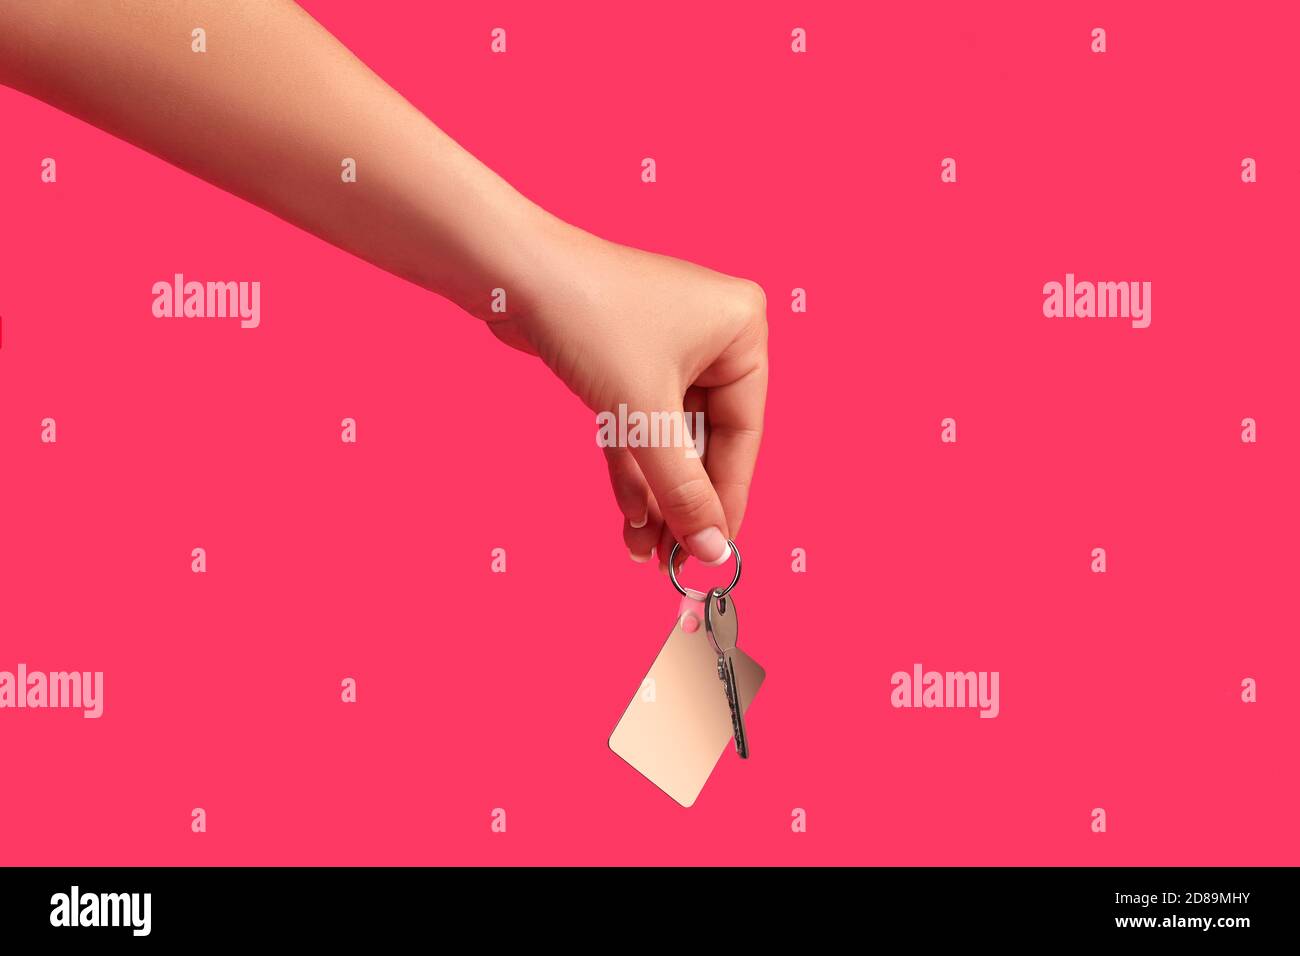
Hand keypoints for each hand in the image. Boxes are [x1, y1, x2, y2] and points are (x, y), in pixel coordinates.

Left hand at [483, 218, 767, 571]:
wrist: (510, 271)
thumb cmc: (590, 318)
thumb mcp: (646, 415)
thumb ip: (683, 489)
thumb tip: (712, 551)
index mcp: (742, 330)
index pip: (744, 433)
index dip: (727, 498)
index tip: (715, 551)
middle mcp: (712, 335)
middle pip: (706, 441)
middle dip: (684, 501)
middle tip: (673, 560)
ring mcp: (667, 347)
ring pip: (669, 439)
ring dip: (656, 494)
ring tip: (644, 551)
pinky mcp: (626, 360)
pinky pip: (640, 424)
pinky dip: (633, 467)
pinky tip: (630, 516)